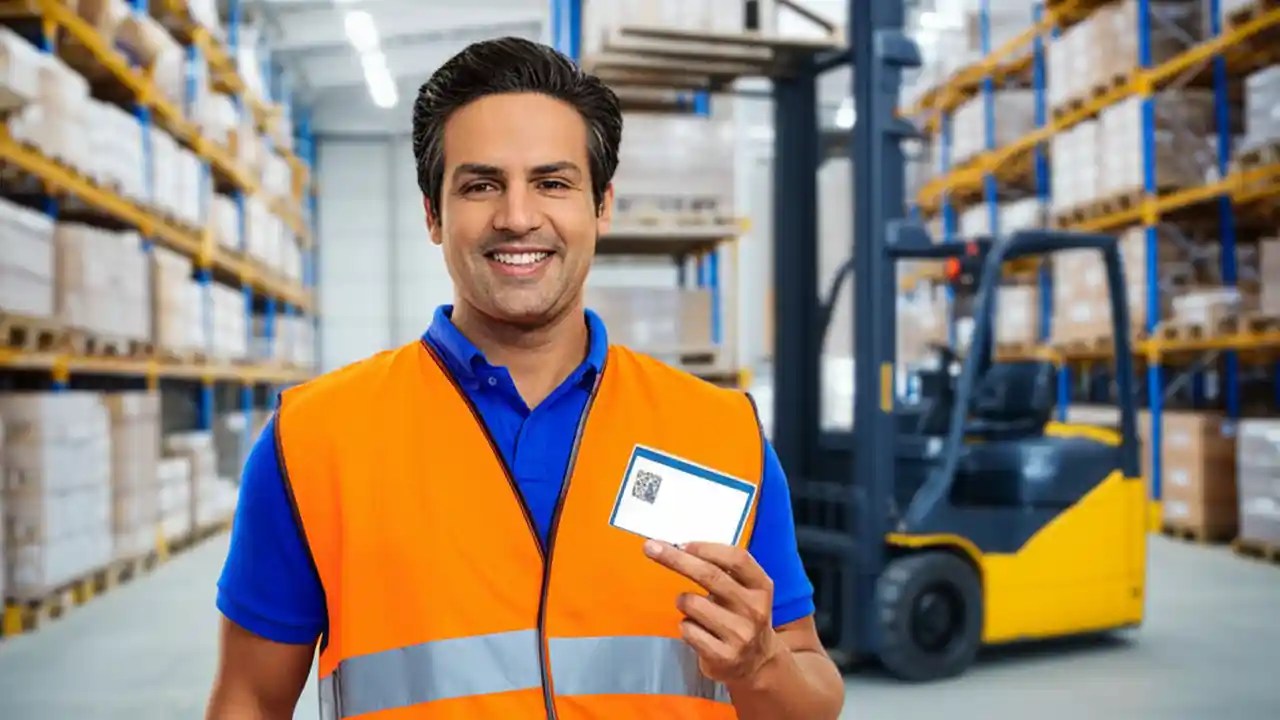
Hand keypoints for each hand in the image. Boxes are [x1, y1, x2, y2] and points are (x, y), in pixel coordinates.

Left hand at [643, 539, 782, 683]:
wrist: (758, 664)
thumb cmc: (742, 616)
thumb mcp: (746, 591)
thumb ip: (724, 570)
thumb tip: (680, 548)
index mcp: (761, 587)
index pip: (737, 559)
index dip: (707, 548)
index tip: (681, 543)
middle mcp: (754, 609)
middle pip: (711, 576)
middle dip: (676, 559)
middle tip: (651, 548)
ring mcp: (740, 635)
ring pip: (692, 603)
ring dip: (683, 602)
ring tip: (695, 610)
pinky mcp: (724, 656)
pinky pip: (687, 630)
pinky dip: (686, 626)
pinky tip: (699, 632)